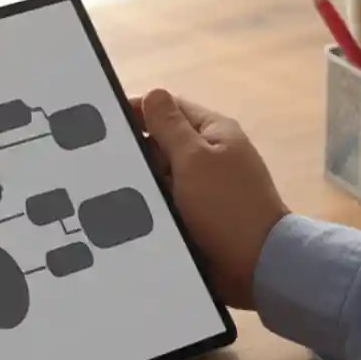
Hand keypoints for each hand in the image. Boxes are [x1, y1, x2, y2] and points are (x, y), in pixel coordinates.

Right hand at [130, 89, 288, 309]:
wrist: (255, 265)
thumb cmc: (225, 205)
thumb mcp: (194, 159)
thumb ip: (170, 126)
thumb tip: (153, 94)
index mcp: (214, 132)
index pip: (169, 109)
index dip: (138, 113)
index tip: (106, 126)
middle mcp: (210, 156)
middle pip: (161, 144)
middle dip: (138, 154)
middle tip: (108, 168)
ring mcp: (203, 187)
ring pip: (159, 176)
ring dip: (142, 184)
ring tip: (113, 194)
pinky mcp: (197, 216)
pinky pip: (165, 203)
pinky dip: (151, 207)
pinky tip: (130, 214)